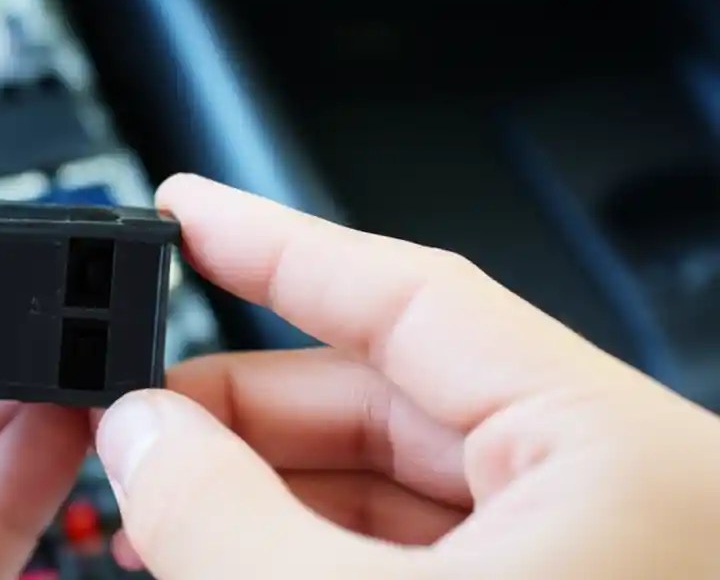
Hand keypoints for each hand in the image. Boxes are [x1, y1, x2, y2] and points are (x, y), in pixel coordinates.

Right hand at [96, 175, 719, 578]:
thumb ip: (227, 518)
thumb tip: (139, 435)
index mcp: (620, 458)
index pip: (418, 293)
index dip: (280, 243)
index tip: (187, 210)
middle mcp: (612, 494)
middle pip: (386, 392)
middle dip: (242, 402)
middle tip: (135, 413)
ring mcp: (580, 556)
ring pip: (382, 481)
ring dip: (259, 486)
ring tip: (159, 498)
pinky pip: (401, 548)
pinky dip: (302, 544)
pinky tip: (223, 550)